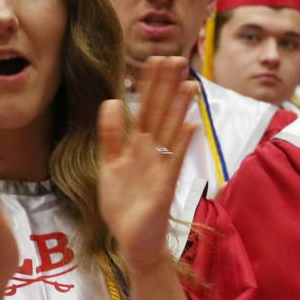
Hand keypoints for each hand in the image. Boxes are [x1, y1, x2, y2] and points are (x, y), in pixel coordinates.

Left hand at [98, 56, 196, 274]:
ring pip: (169, 132)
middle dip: (166, 87)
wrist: (133, 240)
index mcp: (136, 147)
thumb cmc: (123, 205)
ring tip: (189, 84)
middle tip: (174, 58)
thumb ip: (109, 136)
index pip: (144, 109)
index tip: (154, 60)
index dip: (148, 86)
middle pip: (159, 113)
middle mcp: (151, 153)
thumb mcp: (108, 165)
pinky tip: (191, 125)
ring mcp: (160, 168)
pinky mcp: (164, 186)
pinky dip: (181, 144)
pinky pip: (173, 162)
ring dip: (179, 109)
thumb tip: (111, 102)